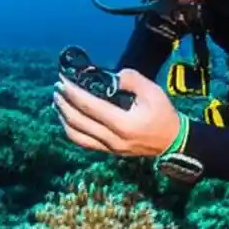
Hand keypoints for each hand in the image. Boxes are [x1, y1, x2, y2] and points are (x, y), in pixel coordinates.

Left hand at [53, 68, 182, 157]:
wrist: (172, 141)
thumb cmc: (163, 114)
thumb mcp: (153, 91)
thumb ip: (132, 80)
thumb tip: (112, 76)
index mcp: (123, 124)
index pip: (89, 106)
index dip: (72, 92)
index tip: (62, 80)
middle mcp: (113, 139)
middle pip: (78, 121)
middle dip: (64, 103)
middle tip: (57, 87)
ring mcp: (109, 148)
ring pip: (76, 135)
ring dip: (63, 117)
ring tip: (57, 101)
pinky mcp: (108, 151)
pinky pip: (83, 142)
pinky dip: (71, 129)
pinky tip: (67, 117)